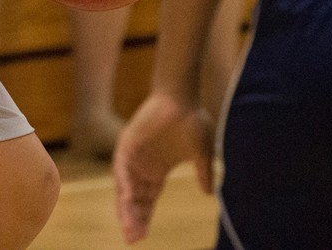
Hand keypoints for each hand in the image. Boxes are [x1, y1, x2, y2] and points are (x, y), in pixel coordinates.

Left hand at [112, 92, 214, 242]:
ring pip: (125, 188)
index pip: (148, 201)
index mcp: (157, 171)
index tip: (142, 238)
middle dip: (133, 219)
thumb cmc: (193, 120)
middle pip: (134, 199)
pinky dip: (124, 184)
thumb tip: (209, 194)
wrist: (181, 96)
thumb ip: (204, 174)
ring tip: (128, 227)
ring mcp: (133, 156)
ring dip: (126, 207)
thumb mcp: (202, 153)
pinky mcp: (127, 144)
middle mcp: (142, 167)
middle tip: (132, 239)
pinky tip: (127, 199)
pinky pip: (121, 169)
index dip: (145, 218)